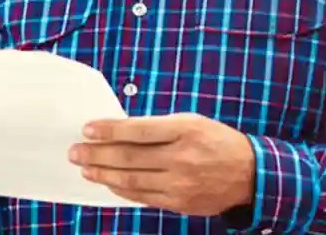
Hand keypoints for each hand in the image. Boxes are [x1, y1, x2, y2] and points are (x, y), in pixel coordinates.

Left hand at [69, 112, 254, 216]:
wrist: (248, 174)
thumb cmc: (217, 141)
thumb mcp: (192, 122)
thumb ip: (159, 128)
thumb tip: (120, 131)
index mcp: (184, 130)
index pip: (137, 130)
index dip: (109, 130)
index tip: (88, 129)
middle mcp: (181, 157)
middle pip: (129, 157)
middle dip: (98, 154)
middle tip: (76, 151)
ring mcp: (180, 183)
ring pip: (132, 180)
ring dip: (104, 174)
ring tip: (86, 168)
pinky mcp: (179, 202)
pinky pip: (143, 197)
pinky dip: (122, 190)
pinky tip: (109, 183)